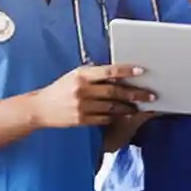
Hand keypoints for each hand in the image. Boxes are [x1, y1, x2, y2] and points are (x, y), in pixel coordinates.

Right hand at [33, 64, 153, 127]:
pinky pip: (104, 118)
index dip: (126, 70)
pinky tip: (123, 115)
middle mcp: (82, 89)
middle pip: (115, 91)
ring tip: (139, 107)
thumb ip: (94, 75)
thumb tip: (118, 74)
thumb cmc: (60, 89)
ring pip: (112, 107)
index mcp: (82, 75)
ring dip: (128, 107)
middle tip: (149, 95)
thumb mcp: (74, 75)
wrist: (40, 108)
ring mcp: (82, 106)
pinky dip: (115, 117)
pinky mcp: (81, 120)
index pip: (109, 71)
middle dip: (135, 93)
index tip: (141, 71)